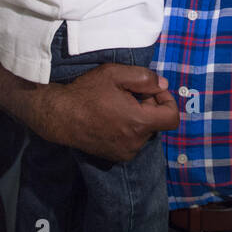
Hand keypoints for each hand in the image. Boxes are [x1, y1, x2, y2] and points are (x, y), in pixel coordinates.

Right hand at [49, 63, 178, 161]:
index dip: (167, 100)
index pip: (172, 117)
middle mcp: (136, 142)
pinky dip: (128, 129)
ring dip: (138, 118)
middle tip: (130, 94)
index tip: (153, 91)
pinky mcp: (116, 156)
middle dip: (149, 106)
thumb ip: (144, 78)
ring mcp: (125, 152)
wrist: (60, 115)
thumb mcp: (115, 74)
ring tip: (118, 106)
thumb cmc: (86, 92)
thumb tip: (163, 85)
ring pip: (144, 132)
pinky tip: (111, 118)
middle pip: (157, 123)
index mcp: (139, 122)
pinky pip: (132, 141)